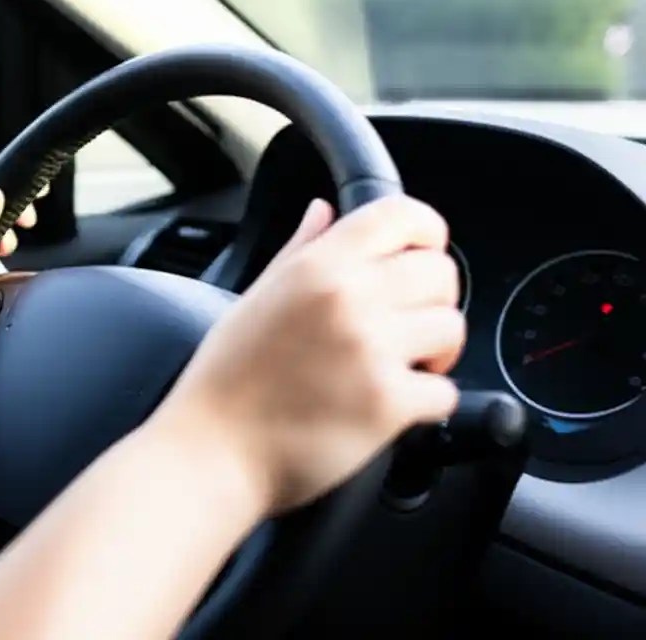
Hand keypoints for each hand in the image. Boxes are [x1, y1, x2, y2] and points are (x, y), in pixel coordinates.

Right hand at [149, 195, 464, 515]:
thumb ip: (298, 250)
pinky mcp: (388, 403)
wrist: (210, 452)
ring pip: (451, 329)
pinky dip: (426, 404)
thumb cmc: (225, 381)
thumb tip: (325, 211)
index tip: (425, 253)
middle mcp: (347, 298)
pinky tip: (389, 407)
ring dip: (434, 352)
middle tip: (407, 326)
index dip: (427, 231)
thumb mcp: (253, 299)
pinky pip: (445, 391)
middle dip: (433, 300)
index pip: (402, 216)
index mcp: (316, 267)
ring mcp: (370, 350)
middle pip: (440, 273)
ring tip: (399, 368)